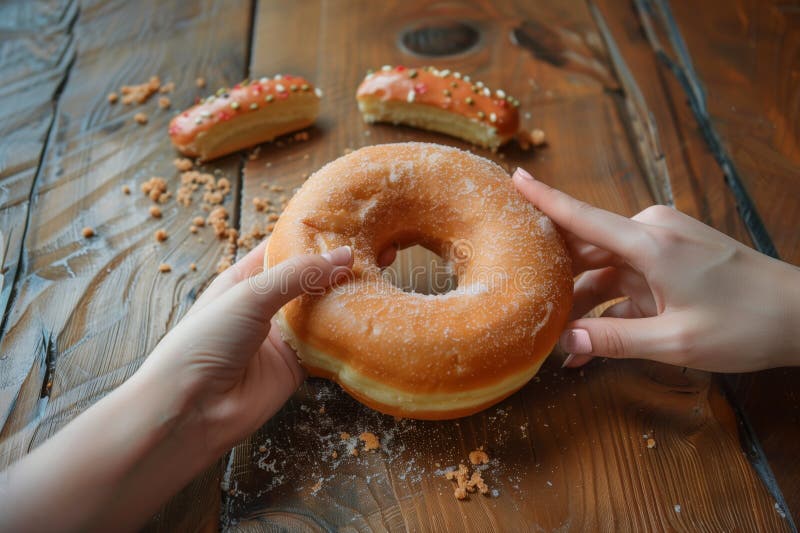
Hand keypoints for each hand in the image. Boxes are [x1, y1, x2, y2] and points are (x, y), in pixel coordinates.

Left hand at [0, 241, 353, 531]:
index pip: (286, 247)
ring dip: (350, 298)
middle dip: (341, 266)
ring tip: (386, 276)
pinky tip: (375, 317)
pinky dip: (350, 335)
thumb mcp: (249, 295)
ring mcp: (284, 337)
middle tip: (380, 249)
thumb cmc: (205, 342)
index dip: (316, 235)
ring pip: (325, 311)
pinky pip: (330, 346)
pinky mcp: (298, 367)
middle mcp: (267, 305)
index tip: (352, 220)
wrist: (191, 410)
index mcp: (247, 278)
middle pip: (311, 279)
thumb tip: (344, 254)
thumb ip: (298, 274)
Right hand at [512, 167, 799, 371]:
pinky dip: (612, 305)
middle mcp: (652, 232)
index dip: (544, 198)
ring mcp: (664, 242)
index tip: (513, 178)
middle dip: (557, 278)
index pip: (582, 216)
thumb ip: (616, 341)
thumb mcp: (677, 341)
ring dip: (585, 302)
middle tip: (523, 303)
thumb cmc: (747, 324)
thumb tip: (566, 343)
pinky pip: (629, 278)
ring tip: (558, 342)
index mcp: (650, 243)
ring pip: (606, 268)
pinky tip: (593, 339)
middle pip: (586, 248)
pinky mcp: (673, 255)